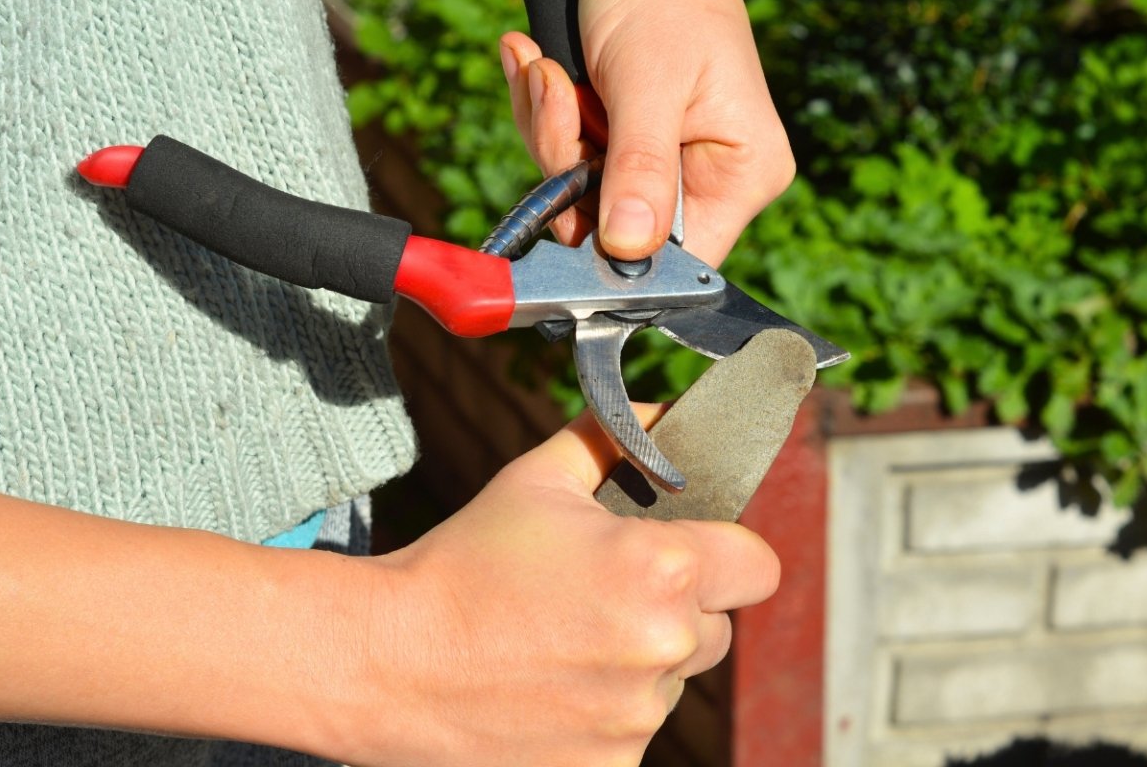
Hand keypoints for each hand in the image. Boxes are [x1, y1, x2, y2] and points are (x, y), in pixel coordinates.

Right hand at [352, 406, 780, 766]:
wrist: (388, 660)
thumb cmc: (464, 563)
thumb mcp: (538, 480)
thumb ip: (615, 440)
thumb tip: (666, 414)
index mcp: (661, 568)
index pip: (757, 565)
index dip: (729, 554)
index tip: (693, 555)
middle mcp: (664, 645)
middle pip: (718, 628)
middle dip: (678, 611)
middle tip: (601, 597)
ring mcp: (637, 717)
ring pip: (674, 683)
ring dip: (638, 665)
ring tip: (561, 644)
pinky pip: (634, 733)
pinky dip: (604, 716)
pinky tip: (549, 691)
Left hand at [498, 0, 794, 265]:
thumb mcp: (649, 85)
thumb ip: (640, 171)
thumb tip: (629, 251)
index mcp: (744, 173)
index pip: (683, 259)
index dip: (618, 250)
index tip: (568, 212)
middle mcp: (709, 176)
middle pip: (617, 226)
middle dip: (568, 163)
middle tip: (559, 93)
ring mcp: (661, 159)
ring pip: (579, 191)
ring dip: (549, 128)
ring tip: (548, 67)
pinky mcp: (620, 137)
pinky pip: (566, 156)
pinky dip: (544, 110)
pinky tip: (541, 64)